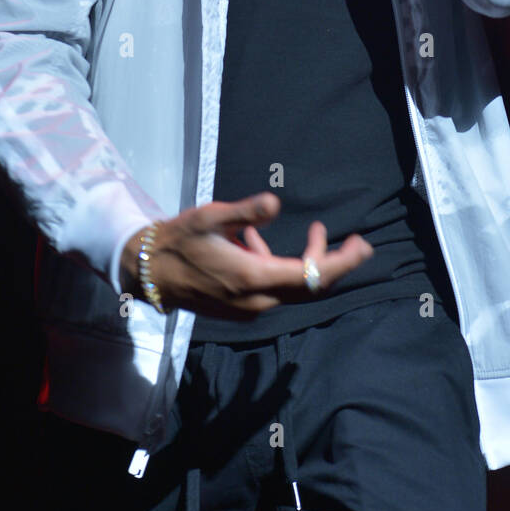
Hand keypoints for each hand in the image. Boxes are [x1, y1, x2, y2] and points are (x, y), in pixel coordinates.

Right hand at [121, 194, 373, 318]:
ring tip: (306, 231)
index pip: (312, 276)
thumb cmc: (179, 241)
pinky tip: (257, 242)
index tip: (362, 245)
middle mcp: (257, 300)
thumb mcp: (210, 217)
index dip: (342, 262)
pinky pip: (274, 289)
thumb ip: (246, 211)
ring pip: (293, 287)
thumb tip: (276, 201)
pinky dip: (279, 266)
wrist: (147, 273)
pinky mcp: (240, 308)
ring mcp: (248, 308)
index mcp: (254, 278)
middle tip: (356, 241)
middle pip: (310, 286)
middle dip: (335, 263)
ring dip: (304, 261)